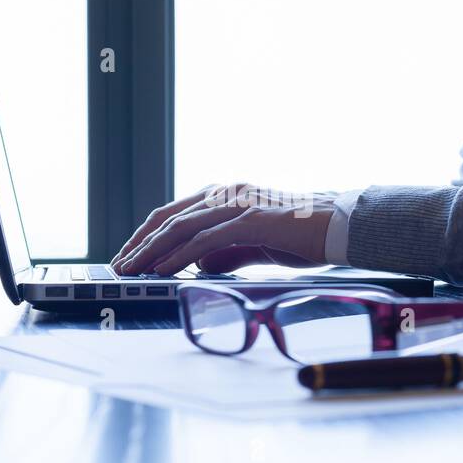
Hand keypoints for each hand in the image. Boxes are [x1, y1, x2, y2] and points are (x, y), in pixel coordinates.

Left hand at [112, 183, 336, 275]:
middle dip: (140, 242)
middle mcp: (229, 193)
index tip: (130, 255)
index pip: (176, 212)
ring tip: (132, 269)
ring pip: (182, 225)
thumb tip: (200, 265)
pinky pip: (206, 238)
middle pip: (170, 215)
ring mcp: (239, 203)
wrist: (343, 227)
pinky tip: (162, 268)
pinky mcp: (251, 219)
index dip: (148, 234)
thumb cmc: (305, 236)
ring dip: (151, 250)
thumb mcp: (257, 246)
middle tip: (119, 264)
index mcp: (228, 195)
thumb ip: (228, 252)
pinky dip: (180, 254)